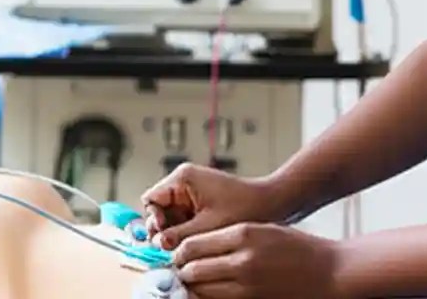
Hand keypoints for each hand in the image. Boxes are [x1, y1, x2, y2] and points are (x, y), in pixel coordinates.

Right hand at [140, 163, 287, 249]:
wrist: (274, 203)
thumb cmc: (246, 206)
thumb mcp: (208, 225)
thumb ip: (180, 235)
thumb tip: (159, 244)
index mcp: (183, 179)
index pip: (152, 199)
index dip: (153, 220)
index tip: (162, 237)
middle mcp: (184, 182)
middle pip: (159, 209)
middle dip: (164, 229)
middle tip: (171, 246)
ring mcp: (193, 193)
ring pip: (171, 217)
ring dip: (176, 232)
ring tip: (185, 246)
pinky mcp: (201, 203)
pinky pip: (184, 219)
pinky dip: (186, 232)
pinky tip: (194, 243)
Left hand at [174, 222, 343, 298]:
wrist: (330, 271)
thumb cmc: (297, 247)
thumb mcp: (262, 229)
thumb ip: (229, 236)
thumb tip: (197, 246)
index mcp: (243, 234)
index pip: (194, 244)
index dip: (179, 251)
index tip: (177, 254)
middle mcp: (243, 260)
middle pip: (193, 269)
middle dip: (182, 271)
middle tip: (180, 270)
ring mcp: (248, 285)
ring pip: (203, 290)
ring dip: (193, 287)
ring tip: (192, 282)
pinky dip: (209, 298)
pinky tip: (210, 292)